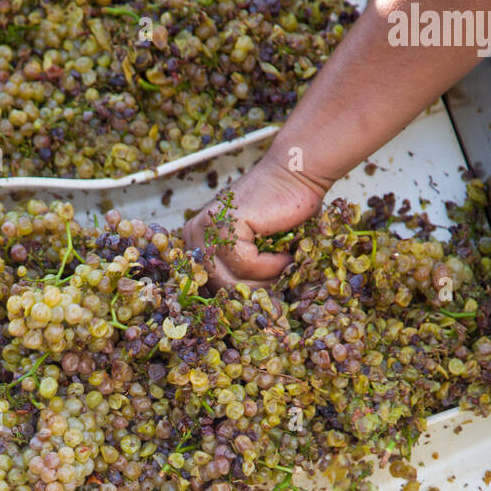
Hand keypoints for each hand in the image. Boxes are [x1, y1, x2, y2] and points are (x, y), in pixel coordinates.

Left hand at [183, 153, 331, 289]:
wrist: (296, 175)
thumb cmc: (281, 213)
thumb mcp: (252, 251)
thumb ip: (238, 273)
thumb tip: (239, 315)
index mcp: (195, 242)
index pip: (206, 289)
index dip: (235, 299)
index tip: (261, 299)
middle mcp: (194, 235)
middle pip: (218, 289)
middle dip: (252, 292)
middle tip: (279, 282)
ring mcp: (205, 229)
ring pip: (230, 281)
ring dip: (264, 281)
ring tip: (283, 266)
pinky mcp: (223, 225)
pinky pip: (246, 265)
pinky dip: (271, 266)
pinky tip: (284, 254)